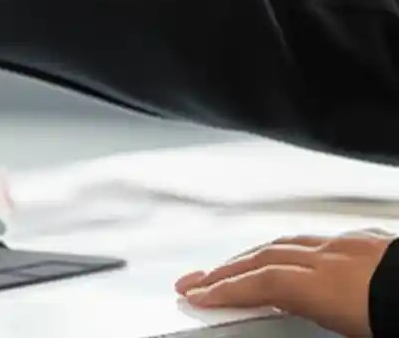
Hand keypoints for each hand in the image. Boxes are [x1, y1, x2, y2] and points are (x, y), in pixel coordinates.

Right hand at [176, 229, 395, 336]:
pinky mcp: (377, 243)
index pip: (262, 283)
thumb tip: (290, 315)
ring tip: (231, 265)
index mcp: (330, 286)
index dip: (223, 289)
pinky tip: (293, 252)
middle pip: (266, 259)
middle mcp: (338, 259)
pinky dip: (292, 247)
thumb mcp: (359, 335)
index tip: (194, 295)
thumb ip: (323, 321)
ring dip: (252, 254)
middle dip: (224, 270)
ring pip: (291, 244)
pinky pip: (320, 240)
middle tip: (192, 280)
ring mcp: (357, 247)